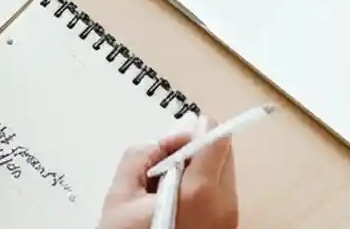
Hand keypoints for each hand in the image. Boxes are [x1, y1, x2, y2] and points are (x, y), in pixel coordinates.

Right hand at [99, 115, 238, 228]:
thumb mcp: (120, 197)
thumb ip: (142, 155)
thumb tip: (164, 140)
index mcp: (200, 193)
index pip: (216, 138)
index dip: (194, 130)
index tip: (173, 141)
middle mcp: (224, 205)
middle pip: (223, 153)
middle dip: (195, 150)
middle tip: (164, 166)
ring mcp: (229, 220)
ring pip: (223, 173)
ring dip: (198, 171)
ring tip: (165, 192)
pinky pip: (221, 195)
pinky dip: (202, 191)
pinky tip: (175, 207)